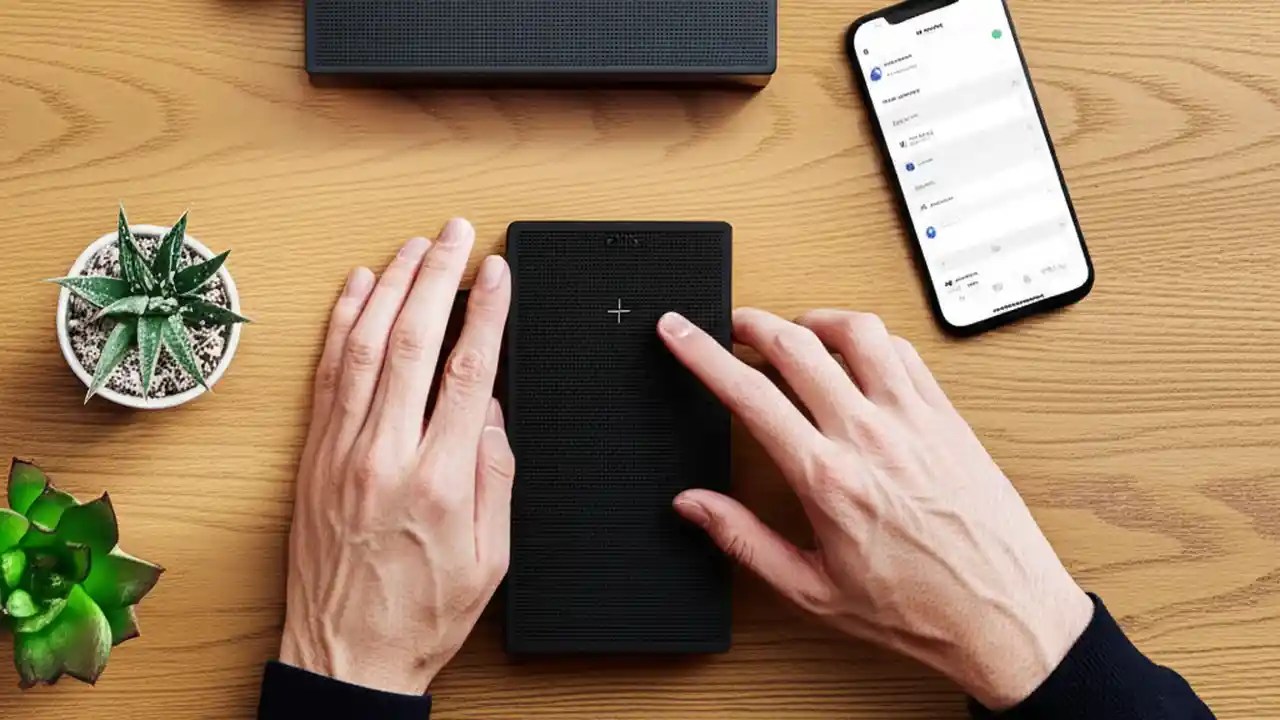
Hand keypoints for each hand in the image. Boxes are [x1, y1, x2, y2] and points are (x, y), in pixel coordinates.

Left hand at [280, 219, 513, 695]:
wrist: (345, 655)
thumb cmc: (420, 614)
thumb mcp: (492, 559)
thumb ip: (497, 477)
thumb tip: (493, 412)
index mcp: (440, 481)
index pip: (469, 372)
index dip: (486, 311)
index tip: (496, 273)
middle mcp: (384, 455)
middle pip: (412, 341)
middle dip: (438, 276)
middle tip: (457, 234)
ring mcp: (341, 451)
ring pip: (363, 346)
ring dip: (390, 287)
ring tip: (413, 247)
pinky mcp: (313, 456)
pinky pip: (325, 374)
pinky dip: (339, 324)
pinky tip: (357, 289)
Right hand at [659, 308, 1091, 709]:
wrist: (1004, 616)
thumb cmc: (916, 608)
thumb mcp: (812, 590)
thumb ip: (744, 540)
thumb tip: (693, 505)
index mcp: (828, 479)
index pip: (749, 394)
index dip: (701, 352)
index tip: (678, 330)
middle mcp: (870, 437)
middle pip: (796, 345)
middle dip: (751, 322)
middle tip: (732, 325)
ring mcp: (914, 420)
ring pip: (856, 331)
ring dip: (814, 320)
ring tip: (795, 332)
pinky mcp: (947, 416)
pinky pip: (904, 351)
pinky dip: (869, 339)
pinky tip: (857, 357)